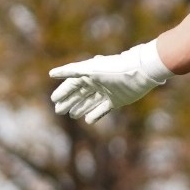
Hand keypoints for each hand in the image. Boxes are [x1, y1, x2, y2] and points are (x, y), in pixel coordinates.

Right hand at [48, 42, 171, 121]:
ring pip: (90, 101)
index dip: (63, 92)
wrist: (139, 72)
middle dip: (69, 101)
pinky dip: (95, 114)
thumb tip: (50, 74)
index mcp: (89, 74)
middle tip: (58, 111)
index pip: (72, 84)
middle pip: (80, 94)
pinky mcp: (117, 100)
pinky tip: (87, 120)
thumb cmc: (113, 69)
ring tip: (72, 115)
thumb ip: (70, 71)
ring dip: (80, 108)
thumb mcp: (89, 70)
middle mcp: (97, 83)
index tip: (53, 100)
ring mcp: (107, 92)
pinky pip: (103, 109)